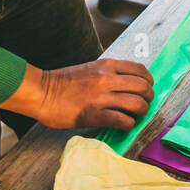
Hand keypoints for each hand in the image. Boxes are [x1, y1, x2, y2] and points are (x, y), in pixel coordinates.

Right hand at [0, 59, 153, 129]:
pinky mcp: (94, 114)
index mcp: (107, 65)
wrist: (41, 92)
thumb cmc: (63, 82)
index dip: (149, 81)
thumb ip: (109, 72)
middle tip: (145, 104)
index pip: (140, 70)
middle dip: (148, 97)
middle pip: (142, 87)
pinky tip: (126, 124)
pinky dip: (129, 123)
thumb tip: (127, 80)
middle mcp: (107, 79)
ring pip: (136, 103)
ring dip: (141, 111)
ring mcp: (101, 97)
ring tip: (137, 115)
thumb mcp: (90, 67)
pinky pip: (122, 119)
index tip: (148, 87)